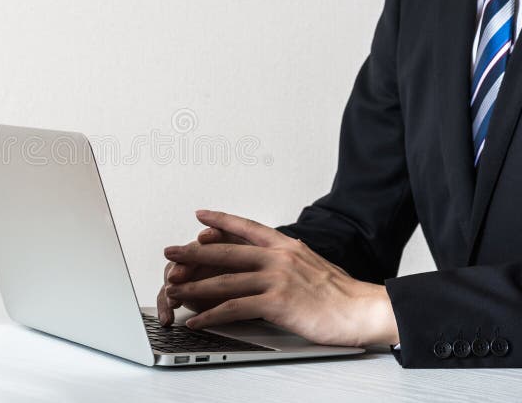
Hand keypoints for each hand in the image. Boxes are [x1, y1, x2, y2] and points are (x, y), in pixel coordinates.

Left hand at [162, 210, 398, 346]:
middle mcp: (277, 257)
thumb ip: (285, 258)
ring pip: (224, 280)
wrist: (363, 310)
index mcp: (285, 245)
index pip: (246, 227)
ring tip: (173, 289)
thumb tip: (266, 257)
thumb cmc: (340, 292)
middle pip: (225, 252)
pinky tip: (197, 319)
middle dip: (193, 252)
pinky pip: (234, 308)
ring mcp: (276, 278)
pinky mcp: (276, 302)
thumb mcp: (310, 262)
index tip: (200, 215)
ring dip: (194, 286)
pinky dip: (211, 315)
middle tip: (170, 251)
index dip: (221, 220)